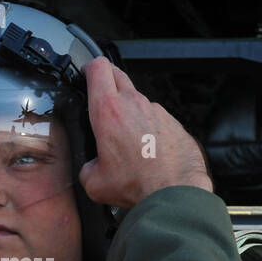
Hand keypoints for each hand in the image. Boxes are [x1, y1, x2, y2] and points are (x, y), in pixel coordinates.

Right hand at [78, 57, 212, 208]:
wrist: (174, 192)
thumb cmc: (138, 184)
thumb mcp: (94, 183)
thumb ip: (87, 168)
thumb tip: (91, 167)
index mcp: (109, 112)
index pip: (98, 68)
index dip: (89, 67)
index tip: (86, 73)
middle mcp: (134, 104)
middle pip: (117, 74)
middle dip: (107, 80)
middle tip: (102, 97)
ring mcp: (156, 111)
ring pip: (137, 100)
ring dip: (130, 111)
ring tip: (128, 140)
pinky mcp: (173, 122)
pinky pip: (156, 118)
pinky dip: (149, 128)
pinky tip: (148, 150)